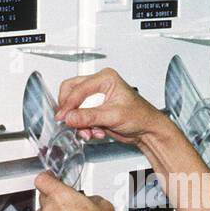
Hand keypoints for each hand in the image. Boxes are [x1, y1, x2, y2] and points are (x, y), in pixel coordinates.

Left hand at [34, 171, 120, 210]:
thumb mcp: (104, 206)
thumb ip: (91, 198)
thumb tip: (90, 201)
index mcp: (61, 196)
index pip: (42, 179)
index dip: (47, 178)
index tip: (52, 178)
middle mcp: (49, 210)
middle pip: (43, 196)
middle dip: (54, 198)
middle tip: (67, 203)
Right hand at [55, 67, 173, 145]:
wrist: (147, 130)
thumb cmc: (140, 116)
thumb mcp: (113, 116)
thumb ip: (89, 116)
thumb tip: (70, 117)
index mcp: (106, 78)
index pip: (79, 88)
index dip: (69, 104)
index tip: (62, 116)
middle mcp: (99, 84)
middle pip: (72, 92)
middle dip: (71, 111)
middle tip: (68, 123)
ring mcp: (96, 97)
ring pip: (74, 106)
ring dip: (79, 122)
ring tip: (89, 132)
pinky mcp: (94, 109)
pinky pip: (79, 116)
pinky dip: (83, 126)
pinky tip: (95, 132)